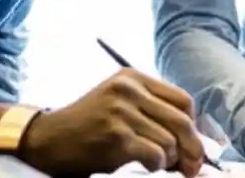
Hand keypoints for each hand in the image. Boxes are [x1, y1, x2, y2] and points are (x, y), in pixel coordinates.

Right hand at [20, 68, 202, 176]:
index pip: (183, 100)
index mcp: (132, 77)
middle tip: (190, 167)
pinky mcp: (115, 134)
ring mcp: (121, 110)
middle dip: (192, 149)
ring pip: (170, 142)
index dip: (194, 126)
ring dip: (168, 160)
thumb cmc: (90, 125)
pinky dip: (155, 165)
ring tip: (154, 162)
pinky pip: (155, 155)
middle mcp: (128, 89)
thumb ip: (152, 110)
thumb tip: (194, 139)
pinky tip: (143, 164)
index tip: (191, 145)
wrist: (51, 139)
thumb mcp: (120, 104)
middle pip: (182, 121)